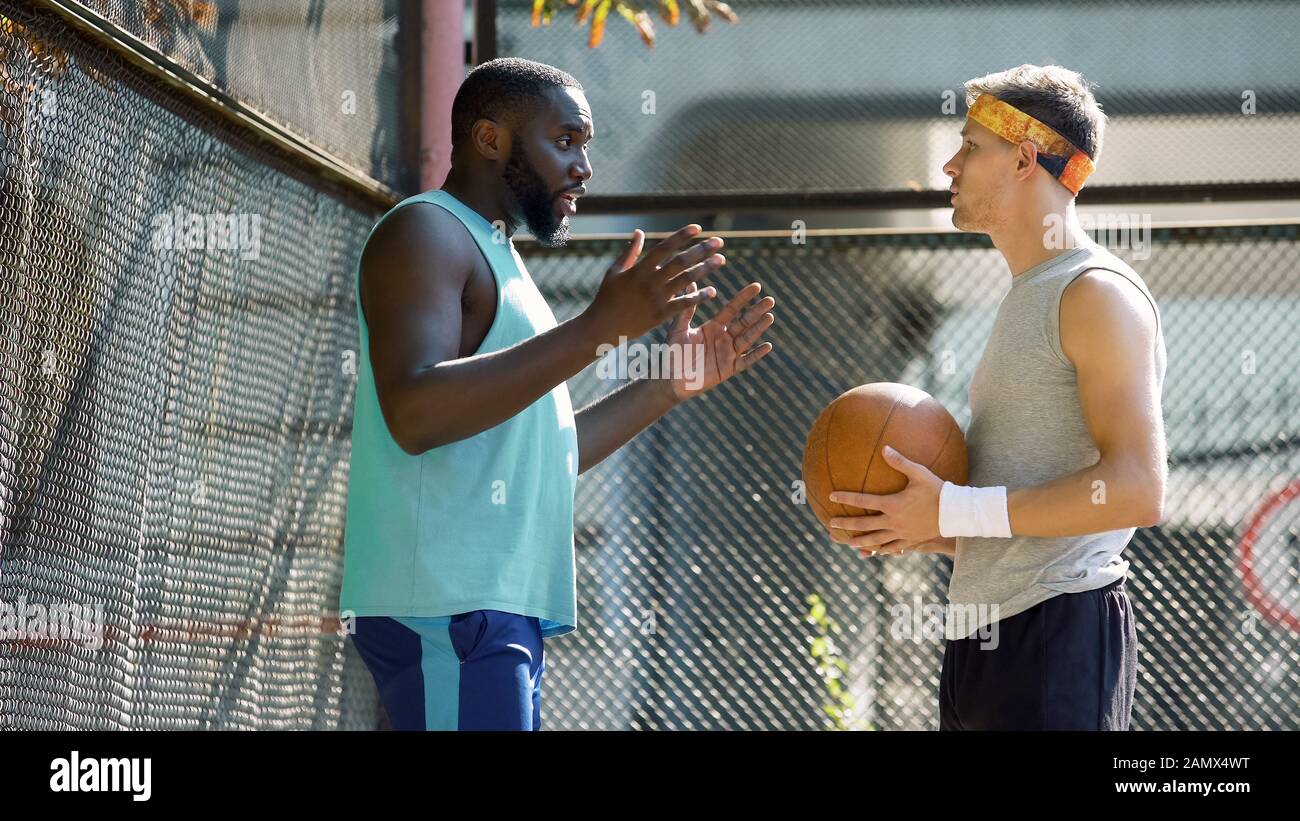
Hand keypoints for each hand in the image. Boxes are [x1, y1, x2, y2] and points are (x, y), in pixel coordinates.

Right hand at [582, 225, 726, 343]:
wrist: (602, 326)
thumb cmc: (607, 297)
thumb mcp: (615, 271)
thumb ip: (630, 252)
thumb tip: (639, 232)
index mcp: (639, 269)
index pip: (665, 247)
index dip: (681, 236)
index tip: (698, 228)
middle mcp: (650, 282)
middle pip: (681, 262)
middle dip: (701, 250)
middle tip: (719, 242)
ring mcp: (657, 298)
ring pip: (686, 280)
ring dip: (705, 269)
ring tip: (721, 260)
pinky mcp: (661, 315)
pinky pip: (684, 304)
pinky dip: (698, 297)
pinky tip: (713, 291)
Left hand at [665, 281, 774, 399]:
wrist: (671, 379)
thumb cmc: (673, 353)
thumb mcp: (679, 328)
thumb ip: (687, 308)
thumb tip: (690, 283)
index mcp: (713, 327)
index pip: (732, 309)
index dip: (744, 298)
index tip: (757, 286)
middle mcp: (723, 338)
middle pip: (744, 322)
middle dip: (757, 311)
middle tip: (770, 300)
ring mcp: (728, 354)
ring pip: (747, 338)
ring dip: (759, 328)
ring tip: (770, 316)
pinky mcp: (729, 369)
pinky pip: (746, 361)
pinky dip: (757, 354)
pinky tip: (768, 346)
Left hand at [825, 446, 944, 555]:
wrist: (955, 513)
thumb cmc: (937, 490)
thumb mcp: (919, 473)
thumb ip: (900, 461)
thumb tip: (884, 447)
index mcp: (892, 504)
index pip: (863, 500)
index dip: (846, 498)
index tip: (831, 496)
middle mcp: (893, 521)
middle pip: (864, 525)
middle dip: (846, 525)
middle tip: (830, 524)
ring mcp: (901, 534)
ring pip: (875, 540)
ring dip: (858, 542)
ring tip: (845, 542)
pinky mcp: (910, 541)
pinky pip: (891, 548)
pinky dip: (880, 550)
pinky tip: (872, 552)